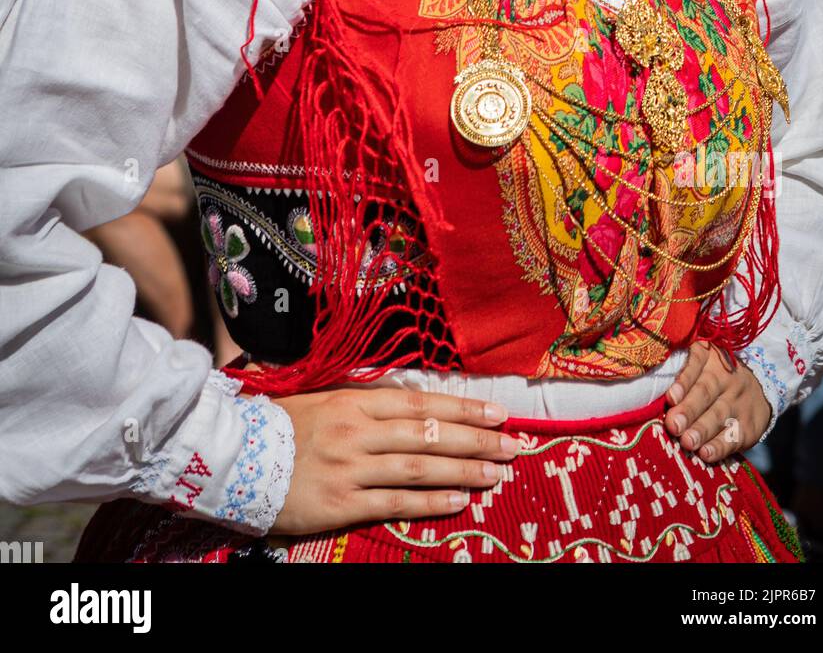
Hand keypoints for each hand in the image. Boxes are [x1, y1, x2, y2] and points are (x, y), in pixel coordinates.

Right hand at [267, 386, 520, 536]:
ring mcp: (350, 467)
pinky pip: (394, 501)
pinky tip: (459, 500)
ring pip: (419, 466)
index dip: (462, 408)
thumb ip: (364, 397)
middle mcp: (358, 430)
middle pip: (429, 433)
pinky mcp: (340, 501)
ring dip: (464, 469)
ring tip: (497, 474)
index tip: (497, 411)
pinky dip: (430, 500)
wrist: (231, 456)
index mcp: (354, 400)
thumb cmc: (279, 424)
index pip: (421, 402)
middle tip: (514, 444)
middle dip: (477, 438)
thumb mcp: (322, 396)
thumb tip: (409, 396)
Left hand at [663, 341, 771, 462]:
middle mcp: (726, 376)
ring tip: (687, 441)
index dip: (683, 380)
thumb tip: (648, 397)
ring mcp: (740, 400)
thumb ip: (677, 375)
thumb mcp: (699, 366)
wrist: (759, 388)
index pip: (696, 363)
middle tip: (674, 425)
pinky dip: (719, 446)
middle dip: (689, 410)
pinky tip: (706, 454)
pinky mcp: (750, 424)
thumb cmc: (711, 377)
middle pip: (706, 392)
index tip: (671, 397)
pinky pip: (734, 436)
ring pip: (719, 415)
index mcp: (709, 357)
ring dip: (702, 430)